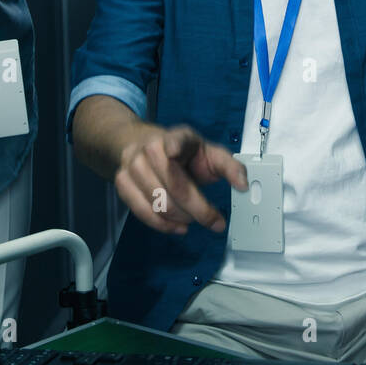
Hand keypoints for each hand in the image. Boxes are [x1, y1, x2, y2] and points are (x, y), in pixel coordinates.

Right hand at [113, 123, 247, 235]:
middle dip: (197, 209)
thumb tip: (243, 185)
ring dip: (180, 218)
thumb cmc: (185, 154)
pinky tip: (176, 227)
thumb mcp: (211, 154)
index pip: (174, 141)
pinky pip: (140, 209)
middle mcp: (152, 147)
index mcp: (178, 137)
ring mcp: (133, 163)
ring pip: (157, 201)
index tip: (172, 150)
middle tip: (213, 220)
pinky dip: (161, 224)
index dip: (173, 145)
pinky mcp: (122, 180)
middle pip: (173, 185)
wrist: (146, 145)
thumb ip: (230, 167)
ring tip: (193, 220)